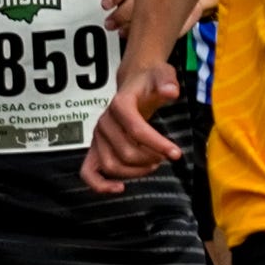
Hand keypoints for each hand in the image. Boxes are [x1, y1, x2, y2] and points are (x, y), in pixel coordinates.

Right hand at [84, 63, 183, 192]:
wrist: (134, 83)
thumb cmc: (150, 81)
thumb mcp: (162, 75)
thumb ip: (166, 81)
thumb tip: (171, 91)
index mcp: (119, 104)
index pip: (136, 129)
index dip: (157, 144)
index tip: (176, 153)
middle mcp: (104, 122)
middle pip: (126, 152)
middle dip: (150, 159)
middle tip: (166, 156)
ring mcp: (97, 138)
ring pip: (112, 166)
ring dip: (136, 172)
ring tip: (153, 164)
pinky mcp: (95, 149)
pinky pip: (88, 172)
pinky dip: (100, 185)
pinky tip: (119, 188)